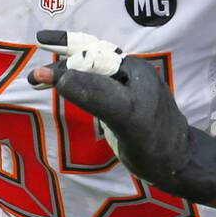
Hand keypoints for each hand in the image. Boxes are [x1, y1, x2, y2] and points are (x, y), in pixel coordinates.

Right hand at [28, 29, 215, 203]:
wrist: (180, 165)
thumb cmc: (156, 143)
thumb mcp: (126, 118)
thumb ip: (96, 95)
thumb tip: (61, 77)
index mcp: (132, 70)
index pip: (91, 59)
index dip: (62, 64)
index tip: (36, 76)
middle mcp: (129, 74)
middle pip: (91, 55)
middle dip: (64, 52)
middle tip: (37, 51)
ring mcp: (127, 89)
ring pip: (92, 70)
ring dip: (67, 68)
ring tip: (42, 75)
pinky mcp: (123, 105)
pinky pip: (96, 86)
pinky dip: (77, 83)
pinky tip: (67, 86)